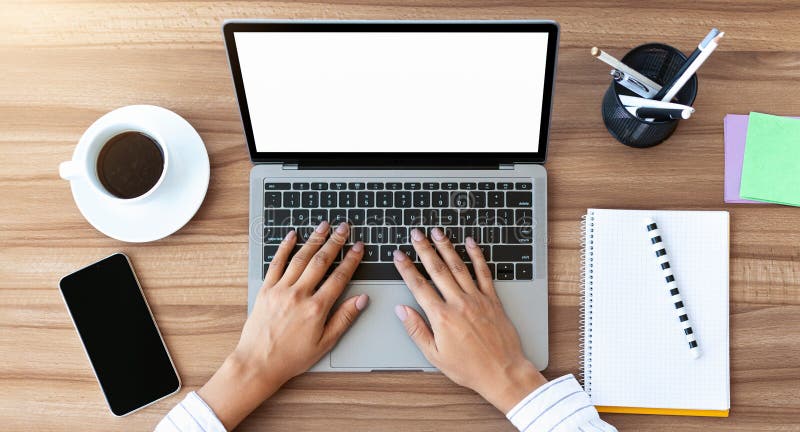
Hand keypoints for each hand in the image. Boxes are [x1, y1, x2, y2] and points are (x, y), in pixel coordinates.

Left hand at [198, 222, 367, 429]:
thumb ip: (344, 318)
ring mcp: (280, 290)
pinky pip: (276, 263)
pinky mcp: (266, 290)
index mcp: (316, 308)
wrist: (257, 363)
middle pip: (321, 261)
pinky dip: (285, 248)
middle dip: (335, 242)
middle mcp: (299, 295)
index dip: (351, 260)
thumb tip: (361, 300)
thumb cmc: (291, 357)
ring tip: (324, 225)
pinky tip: (292, 235)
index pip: (339, 277)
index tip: (358, 247)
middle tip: (344, 227)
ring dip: (314, 239)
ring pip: (300, 258)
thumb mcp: (325, 343)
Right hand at [392, 228, 546, 412]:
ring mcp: (477, 299)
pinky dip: (477, 256)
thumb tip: (401, 310)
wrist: (502, 372)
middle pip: (437, 270)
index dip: (406, 268)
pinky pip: (483, 273)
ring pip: (459, 266)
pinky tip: (470, 243)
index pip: (419, 286)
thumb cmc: (469, 368)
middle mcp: (459, 303)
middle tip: (416, 234)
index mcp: (442, 317)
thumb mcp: (435, 355)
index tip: (398, 255)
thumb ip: (417, 330)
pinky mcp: (492, 300)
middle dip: (424, 249)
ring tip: (437, 232)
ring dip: (446, 247)